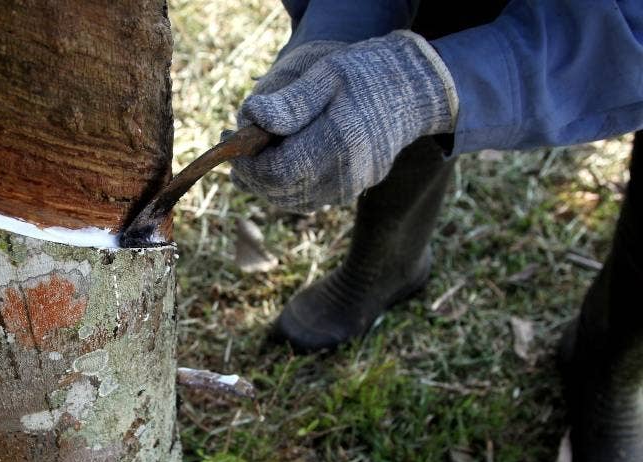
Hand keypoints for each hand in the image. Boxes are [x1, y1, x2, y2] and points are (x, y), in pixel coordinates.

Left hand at [231, 31, 457, 211]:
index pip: (275, 173)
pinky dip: (286, 186)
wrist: (413, 91)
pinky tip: (277, 162)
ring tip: (251, 155)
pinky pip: (307, 199)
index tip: (233, 142)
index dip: (247, 163)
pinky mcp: (351, 191)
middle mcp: (345, 175)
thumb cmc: (367, 75)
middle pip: (279, 192)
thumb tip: (251, 119)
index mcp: (337, 144)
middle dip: (251, 174)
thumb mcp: (327, 74)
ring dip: (265, 182)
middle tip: (235, 147)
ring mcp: (350, 187)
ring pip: (291, 201)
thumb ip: (290, 101)